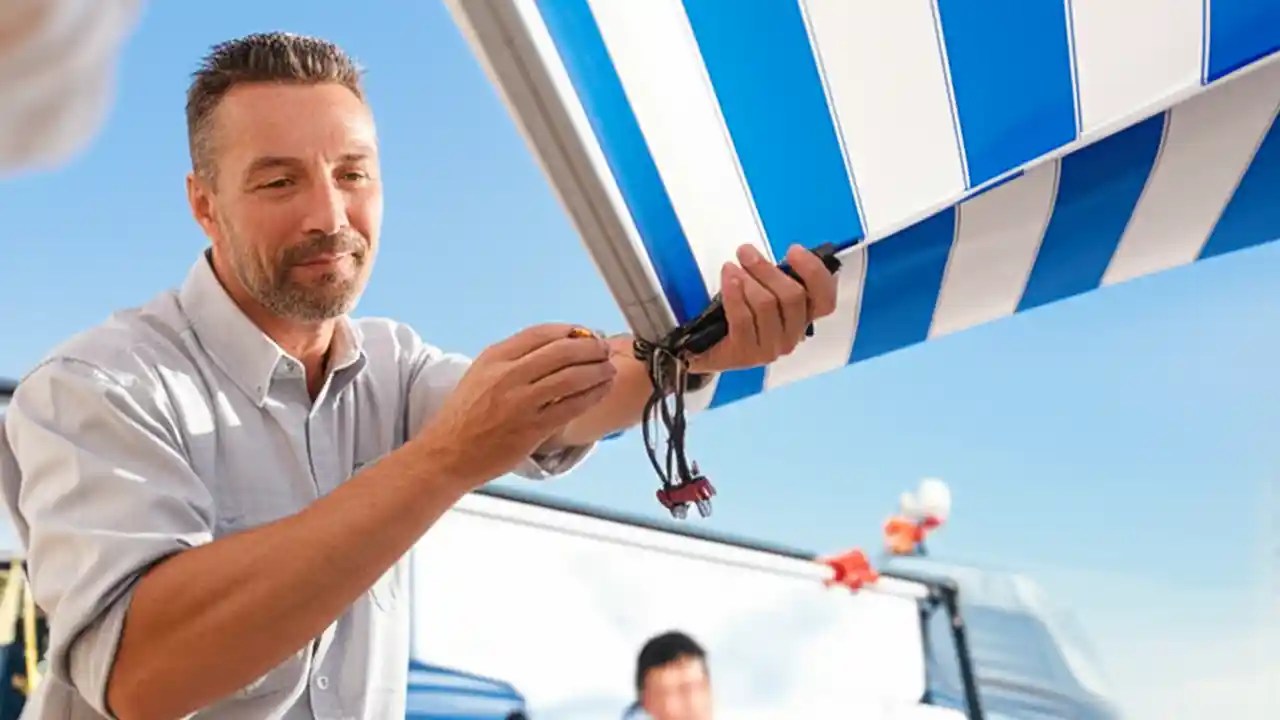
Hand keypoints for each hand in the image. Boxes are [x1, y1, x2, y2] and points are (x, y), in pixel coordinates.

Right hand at [413, 324, 615, 486]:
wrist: (448, 453)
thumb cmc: (465, 415)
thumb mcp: (481, 373)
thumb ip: (514, 359)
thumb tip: (557, 346)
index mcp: (495, 357)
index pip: (542, 333)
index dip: (571, 331)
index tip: (585, 333)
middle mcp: (508, 375)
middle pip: (563, 351)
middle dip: (591, 348)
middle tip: (604, 350)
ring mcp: (521, 402)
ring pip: (573, 377)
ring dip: (597, 371)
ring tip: (608, 370)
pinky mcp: (533, 428)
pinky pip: (572, 406)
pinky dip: (593, 396)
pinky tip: (601, 391)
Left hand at [687, 243, 838, 373]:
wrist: (705, 347)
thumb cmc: (739, 312)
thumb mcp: (762, 290)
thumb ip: (775, 276)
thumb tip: (773, 255)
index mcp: (803, 317)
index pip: (824, 299)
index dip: (814, 272)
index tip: (793, 250)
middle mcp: (792, 335)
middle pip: (792, 296)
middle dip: (767, 269)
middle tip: (745, 252)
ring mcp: (771, 348)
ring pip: (767, 304)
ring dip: (747, 279)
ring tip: (731, 268)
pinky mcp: (746, 354)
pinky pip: (743, 318)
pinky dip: (734, 294)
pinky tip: (728, 279)